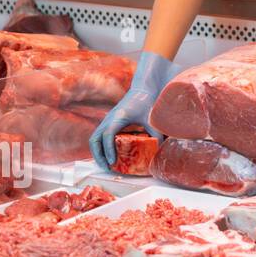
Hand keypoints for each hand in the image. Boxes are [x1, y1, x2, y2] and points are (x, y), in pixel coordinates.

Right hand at [90, 51, 182, 167]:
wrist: (143, 89)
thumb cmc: (147, 102)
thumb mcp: (152, 118)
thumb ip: (156, 134)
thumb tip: (160, 151)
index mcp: (118, 117)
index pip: (108, 135)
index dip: (108, 149)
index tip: (112, 162)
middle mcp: (109, 119)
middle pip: (95, 139)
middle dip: (98, 155)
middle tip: (107, 168)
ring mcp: (107, 120)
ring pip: (95, 138)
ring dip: (97, 152)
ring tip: (106, 165)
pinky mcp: (109, 122)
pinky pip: (100, 136)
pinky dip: (101, 147)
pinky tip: (109, 156)